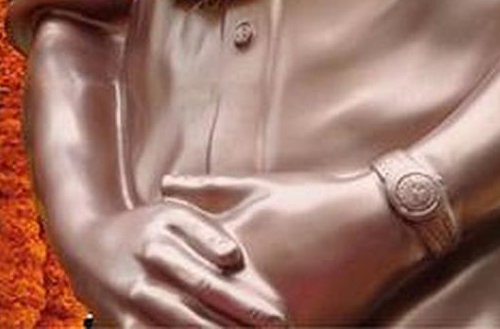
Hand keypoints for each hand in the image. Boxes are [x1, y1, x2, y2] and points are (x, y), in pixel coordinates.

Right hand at [58, 201, 286, 327]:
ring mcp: (130, 306)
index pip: (208, 279)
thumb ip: (206, 232)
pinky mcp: (121, 328)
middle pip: (194, 314)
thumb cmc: (145, 229)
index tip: (276, 317)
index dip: (242, 301)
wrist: (86, 244)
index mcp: (160, 242)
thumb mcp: (172, 215)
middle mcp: (143, 277)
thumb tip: (235, 258)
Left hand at [163, 171, 427, 325]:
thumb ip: (205, 190)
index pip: (179, 271)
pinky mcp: (298, 328)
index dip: (154, 287)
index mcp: (228, 243)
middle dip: (169, 321)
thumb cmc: (313, 198)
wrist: (373, 221)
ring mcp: (269, 308)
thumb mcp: (256, 187)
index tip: (127, 296)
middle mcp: (243, 278)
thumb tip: (163, 185)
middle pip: (193, 311)